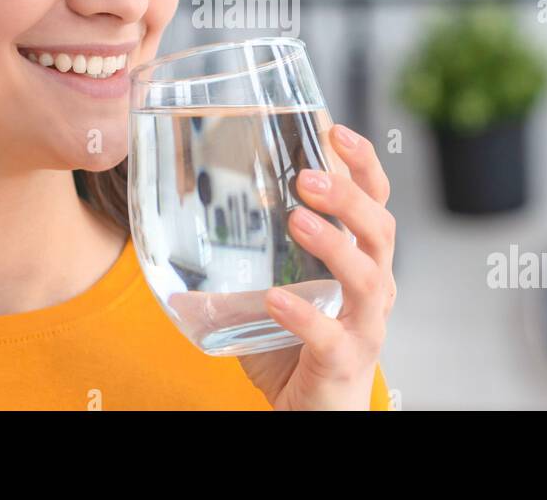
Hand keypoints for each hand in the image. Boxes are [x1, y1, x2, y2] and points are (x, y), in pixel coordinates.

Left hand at [237, 122, 396, 409]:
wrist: (310, 416)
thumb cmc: (295, 350)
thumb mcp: (270, 292)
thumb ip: (238, 259)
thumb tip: (166, 225)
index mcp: (362, 262)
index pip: (376, 202)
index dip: (362, 164)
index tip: (335, 129)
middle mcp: (375, 290)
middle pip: (380, 230)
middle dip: (348, 198)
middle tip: (306, 177)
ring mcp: (365, 328)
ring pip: (367, 277)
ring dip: (333, 244)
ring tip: (297, 219)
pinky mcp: (345, 364)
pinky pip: (330, 336)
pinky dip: (303, 314)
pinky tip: (275, 298)